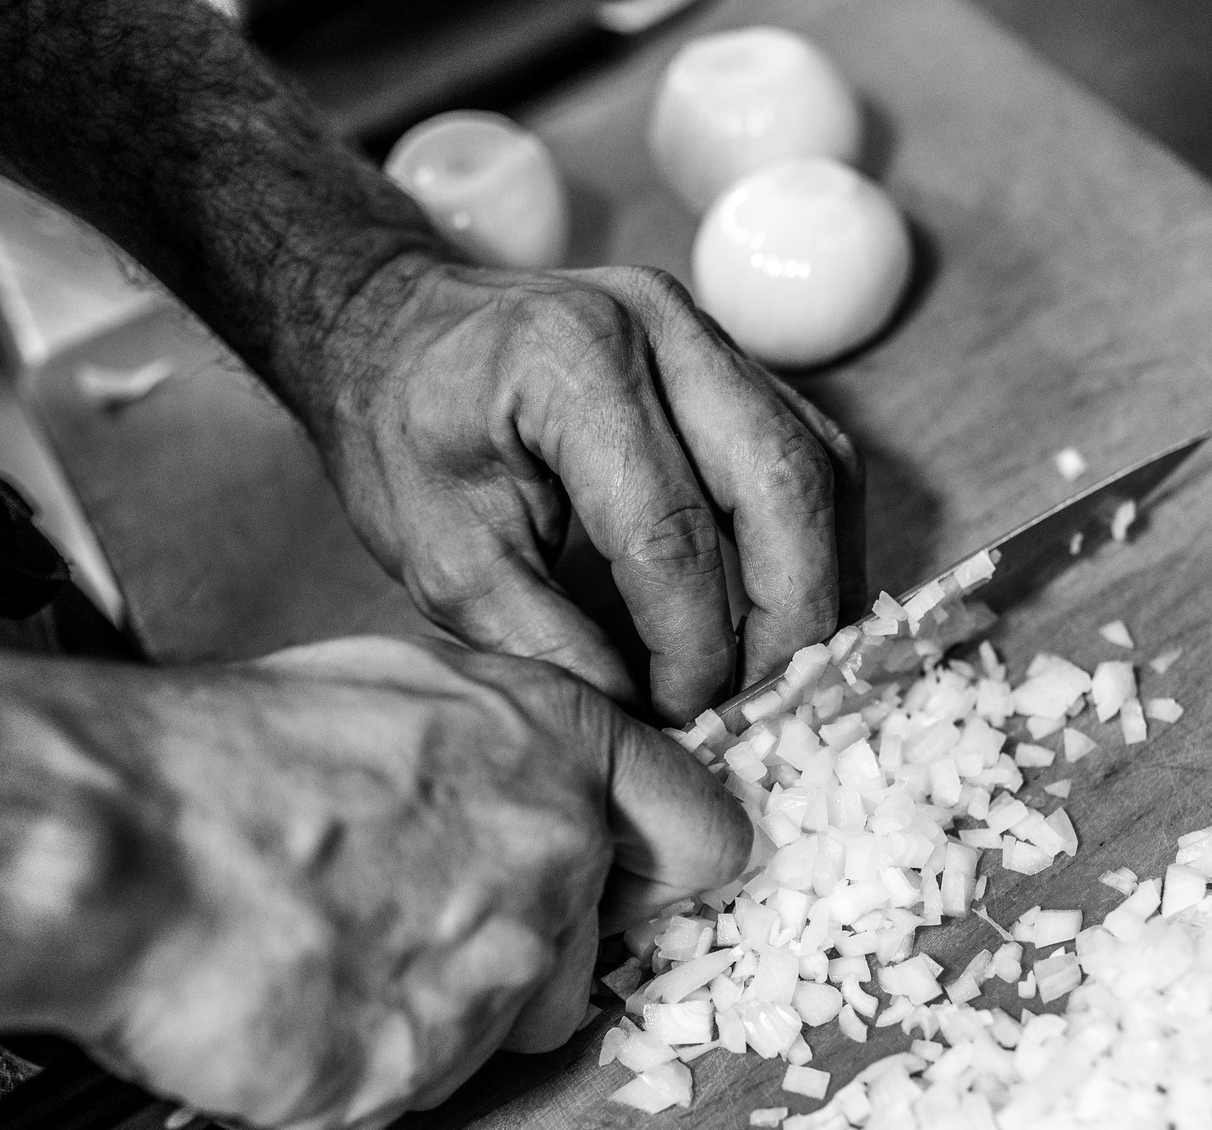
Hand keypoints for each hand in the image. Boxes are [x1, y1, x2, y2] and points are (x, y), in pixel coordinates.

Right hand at [85, 637, 747, 1129]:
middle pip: (581, 960)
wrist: (109, 843)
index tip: (640, 879)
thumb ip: (494, 739)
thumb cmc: (220, 752)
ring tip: (318, 947)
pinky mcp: (403, 1084)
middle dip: (507, 955)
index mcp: (556, 754)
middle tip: (393, 912)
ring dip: (421, 1011)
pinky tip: (280, 998)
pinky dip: (338, 1062)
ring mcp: (484, 989)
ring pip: (486, 1034)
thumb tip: (519, 775)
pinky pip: (391, 1091)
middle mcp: (548, 871)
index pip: (700, 831)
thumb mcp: (387, 682)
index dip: (664, 862)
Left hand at [306, 259, 866, 724]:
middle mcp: (659, 327)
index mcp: (572, 365)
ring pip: (818, 463)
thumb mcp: (445, 559)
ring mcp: (705, 333)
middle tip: (764, 706)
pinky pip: (808, 451)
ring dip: (818, 577)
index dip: (691, 644)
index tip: (676, 714)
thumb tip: (643, 720)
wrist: (393, 330)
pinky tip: (786, 606)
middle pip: (782, 482)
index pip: (669, 531)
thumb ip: (543, 643)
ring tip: (786, 666)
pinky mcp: (729, 357)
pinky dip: (809, 539)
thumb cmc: (403, 438)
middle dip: (792, 614)